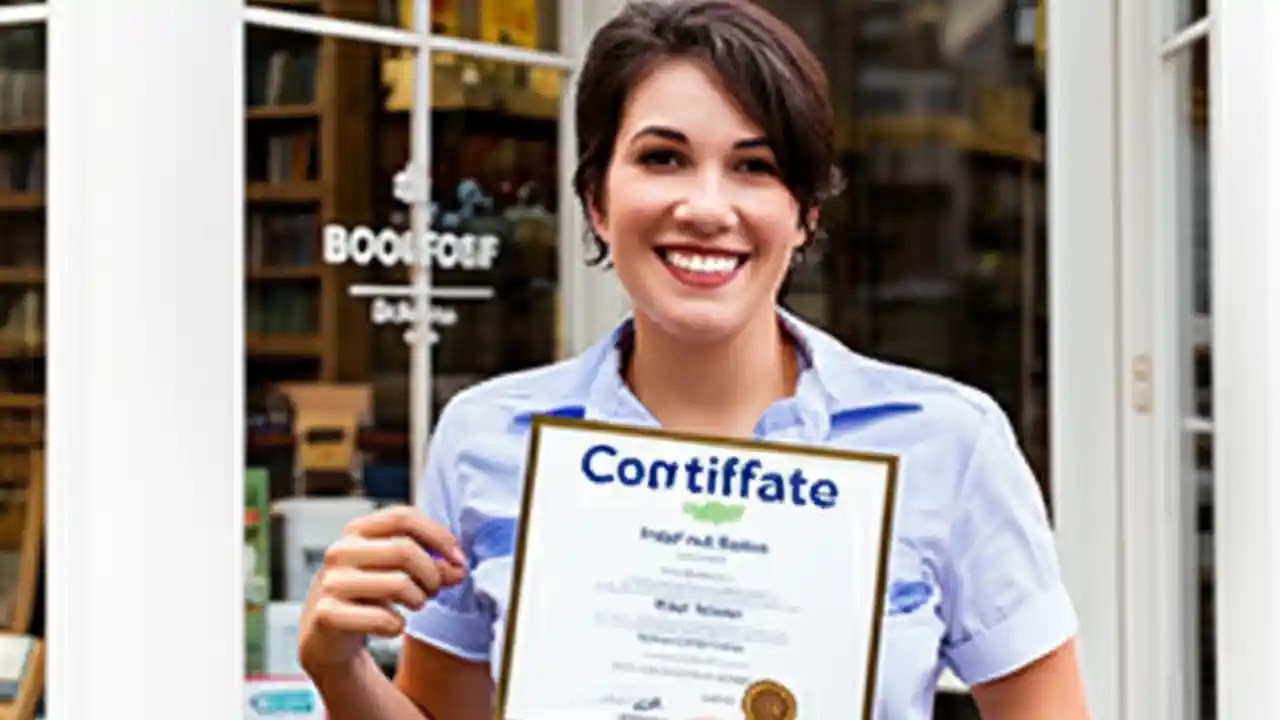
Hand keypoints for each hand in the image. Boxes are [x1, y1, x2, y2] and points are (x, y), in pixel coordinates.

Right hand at [297, 505, 467, 675]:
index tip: (458, 559)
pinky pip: (383, 619)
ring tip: (416, 604)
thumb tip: (458, 569)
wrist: (329, 638)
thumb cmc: (369, 595)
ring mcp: (331, 582)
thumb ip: (431, 564)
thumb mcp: (399, 572)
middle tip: (435, 590)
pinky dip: (398, 625)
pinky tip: (393, 626)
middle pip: (405, 550)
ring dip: (419, 599)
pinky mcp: (328, 614)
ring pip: (398, 584)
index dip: (438, 536)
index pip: (404, 517)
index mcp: (358, 531)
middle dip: (432, 573)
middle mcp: (341, 551)